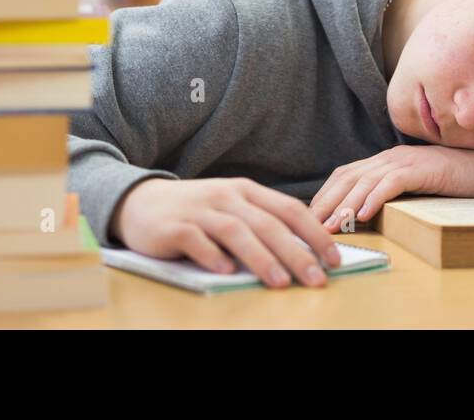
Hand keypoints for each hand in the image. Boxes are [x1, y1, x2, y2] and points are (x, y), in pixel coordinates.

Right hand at [111, 177, 341, 288]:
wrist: (138, 201)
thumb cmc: (195, 210)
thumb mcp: (230, 207)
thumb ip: (260, 224)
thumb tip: (302, 255)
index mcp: (246, 190)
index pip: (290, 209)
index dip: (315, 234)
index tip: (335, 259)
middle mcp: (226, 196)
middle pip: (268, 224)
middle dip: (297, 253)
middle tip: (316, 279)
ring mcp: (200, 210)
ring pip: (237, 232)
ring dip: (262, 258)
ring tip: (281, 282)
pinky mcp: (174, 226)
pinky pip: (197, 240)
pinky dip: (213, 255)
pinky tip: (227, 272)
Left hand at [309, 144, 473, 232]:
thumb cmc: (452, 182)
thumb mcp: (415, 187)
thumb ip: (391, 192)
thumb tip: (363, 216)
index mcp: (386, 160)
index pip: (346, 174)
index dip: (326, 195)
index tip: (309, 217)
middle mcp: (390, 157)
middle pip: (348, 177)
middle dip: (327, 202)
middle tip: (311, 226)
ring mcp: (406, 160)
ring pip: (365, 181)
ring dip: (345, 205)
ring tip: (330, 227)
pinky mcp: (422, 169)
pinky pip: (392, 183)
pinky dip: (374, 199)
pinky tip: (362, 215)